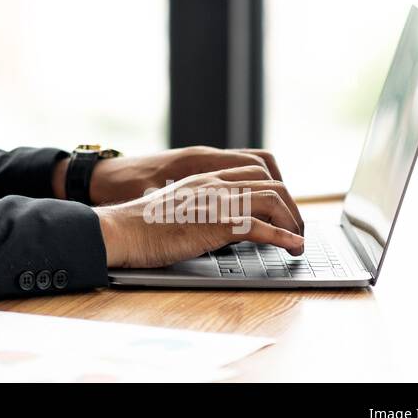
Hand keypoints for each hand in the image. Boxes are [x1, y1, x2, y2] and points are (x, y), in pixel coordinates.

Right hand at [86, 145, 303, 232]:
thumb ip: (197, 208)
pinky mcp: (217, 223)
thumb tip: (215, 226)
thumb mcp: (174, 208)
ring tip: (298, 241)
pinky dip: (284, 237)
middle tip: (295, 229)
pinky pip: (261, 226)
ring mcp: (217, 201)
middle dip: (291, 207)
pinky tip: (293, 247)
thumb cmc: (138, 226)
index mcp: (203, 177)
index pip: (252, 171)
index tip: (281, 212)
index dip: (274, 191)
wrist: (120, 230)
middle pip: (270, 183)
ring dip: (293, 221)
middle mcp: (214, 183)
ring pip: (273, 199)